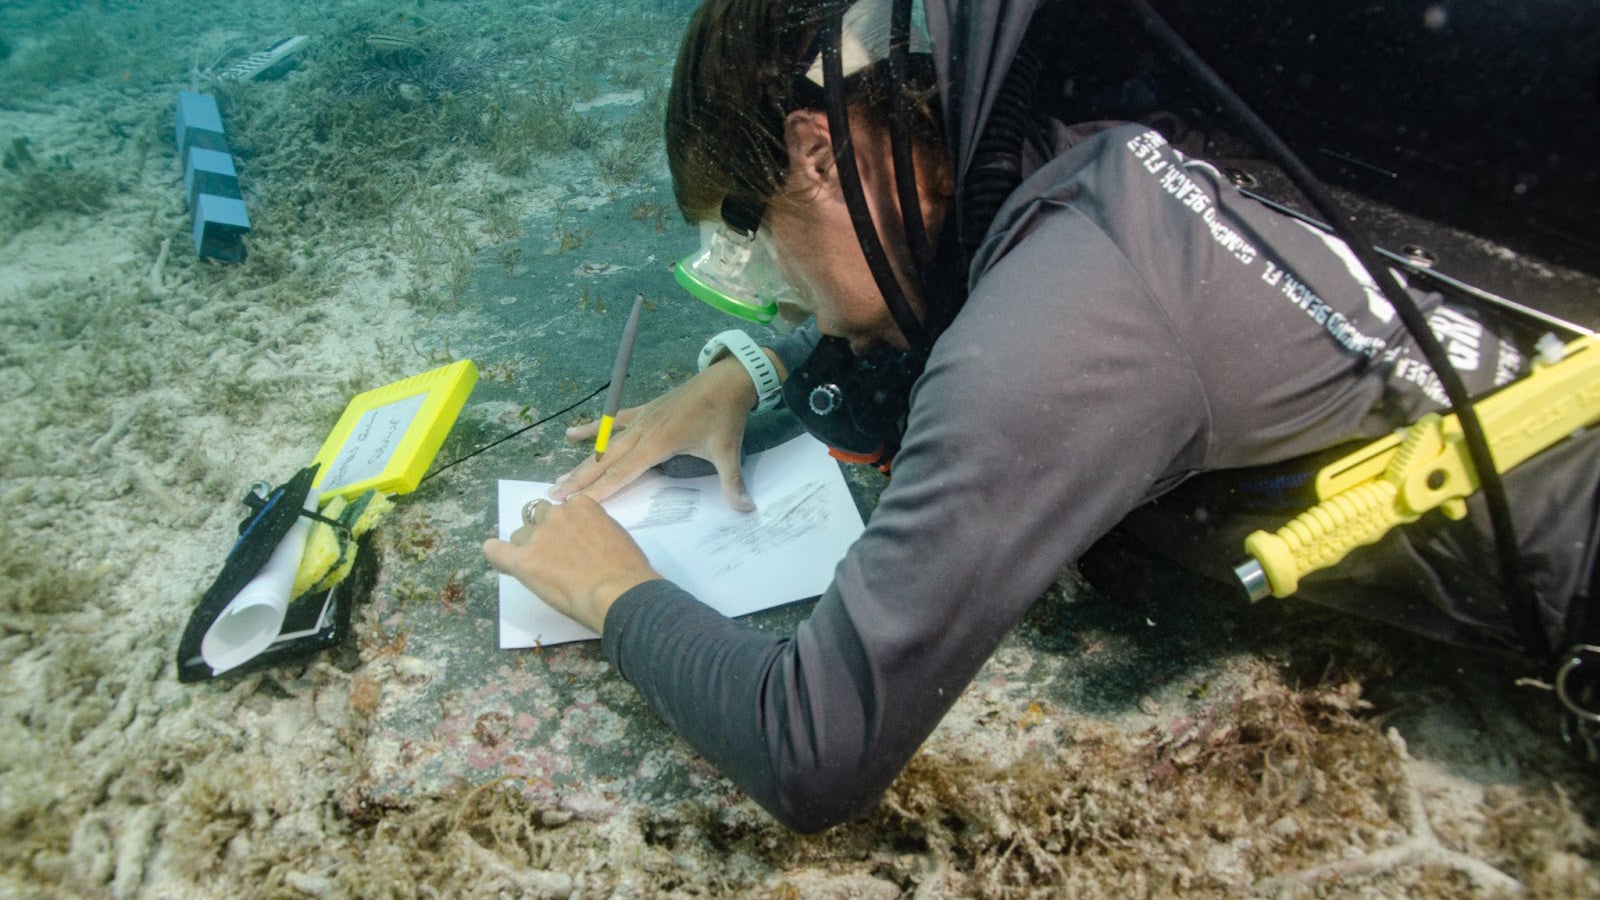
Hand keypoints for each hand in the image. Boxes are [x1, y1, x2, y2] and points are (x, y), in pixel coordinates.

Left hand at [482, 497, 660, 633]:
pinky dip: (496, 555)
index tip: (566, 542)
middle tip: (555, 557)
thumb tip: (587, 542)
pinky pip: (495, 550)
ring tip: (541, 571)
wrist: (618, 592)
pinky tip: (502, 562)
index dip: (562, 527)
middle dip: (543, 533)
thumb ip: (595, 530)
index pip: (561, 509)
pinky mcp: (523, 560)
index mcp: (582, 505)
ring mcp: (538, 536)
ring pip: (520, 535)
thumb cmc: (628, 571)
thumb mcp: (617, 537)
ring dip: (526, 548)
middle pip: (537, 517)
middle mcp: (557, 514)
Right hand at [551, 354, 782, 510]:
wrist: (727, 379)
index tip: (579, 504)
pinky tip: (571, 433)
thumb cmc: (726, 415)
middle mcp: (644, 431)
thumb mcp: (729, 451)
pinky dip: (594, 428)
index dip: (600, 490)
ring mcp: (642, 419)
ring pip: (606, 445)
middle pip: (606, 460)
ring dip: (583, 462)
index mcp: (659, 443)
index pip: (623, 473)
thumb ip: (733, 482)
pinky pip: (615, 422)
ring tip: (560, 478)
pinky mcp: (646, 410)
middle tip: (554, 496)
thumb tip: (745, 509)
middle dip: (580, 480)